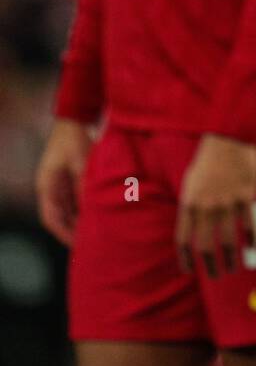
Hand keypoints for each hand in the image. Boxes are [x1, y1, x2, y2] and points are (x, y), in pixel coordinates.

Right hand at [35, 118, 93, 247]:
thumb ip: (85, 188)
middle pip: (60, 218)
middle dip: (74, 232)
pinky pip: (75, 201)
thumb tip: (91, 211)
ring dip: (80, 222)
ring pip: (68, 211)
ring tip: (98, 234)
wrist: (75, 119)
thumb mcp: (81, 165)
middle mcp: (50, 189)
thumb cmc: (74, 140)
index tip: (78, 247)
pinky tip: (99, 216)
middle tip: (92, 245)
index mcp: (47, 187)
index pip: (51, 219)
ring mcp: (59, 185)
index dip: (63, 235)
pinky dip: (84, 210)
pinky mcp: (69, 180)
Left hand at [176, 134, 255, 276]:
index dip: (184, 258)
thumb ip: (192, 205)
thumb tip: (193, 228)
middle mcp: (206, 206)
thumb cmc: (208, 159)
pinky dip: (251, 238)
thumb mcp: (191, 181)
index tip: (188, 270)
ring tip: (232, 269)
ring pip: (228, 239)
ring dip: (230, 259)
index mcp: (189, 202)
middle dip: (209, 265)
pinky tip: (253, 247)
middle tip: (214, 277)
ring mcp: (226, 202)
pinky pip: (249, 224)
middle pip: (205, 245)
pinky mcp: (245, 196)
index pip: (183, 238)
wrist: (228, 138)